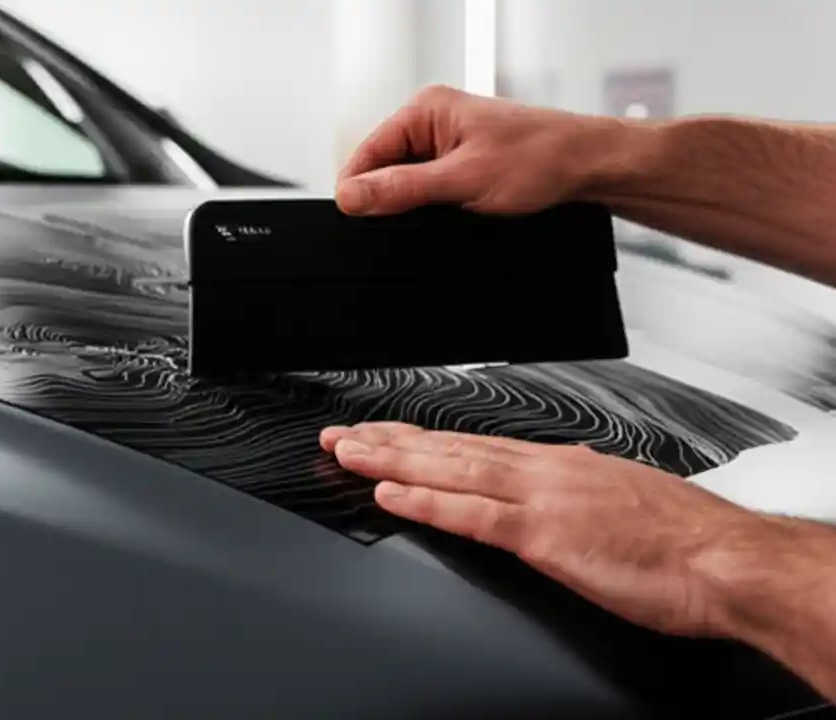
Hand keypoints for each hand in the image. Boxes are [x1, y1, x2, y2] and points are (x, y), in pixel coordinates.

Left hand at [318, 422, 797, 637]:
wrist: (724, 558)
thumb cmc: (679, 537)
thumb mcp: (615, 498)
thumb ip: (573, 488)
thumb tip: (551, 480)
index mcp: (555, 464)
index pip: (468, 445)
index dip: (416, 440)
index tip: (378, 434)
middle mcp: (540, 471)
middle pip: (447, 451)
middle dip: (387, 443)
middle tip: (338, 437)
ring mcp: (539, 499)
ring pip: (448, 472)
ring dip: (391, 462)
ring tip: (346, 453)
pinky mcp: (545, 536)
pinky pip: (474, 516)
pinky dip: (428, 503)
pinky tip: (389, 496)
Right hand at [335, 85, 633, 215]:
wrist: (589, 167)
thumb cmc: (542, 157)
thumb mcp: (462, 179)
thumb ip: (401, 189)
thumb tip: (352, 197)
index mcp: (425, 110)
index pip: (366, 153)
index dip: (358, 191)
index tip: (357, 221)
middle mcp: (433, 121)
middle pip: (383, 170)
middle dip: (392, 199)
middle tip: (420, 217)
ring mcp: (447, 143)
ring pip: (406, 184)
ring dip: (417, 205)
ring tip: (448, 210)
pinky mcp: (461, 164)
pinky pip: (429, 190)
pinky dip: (435, 207)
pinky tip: (456, 212)